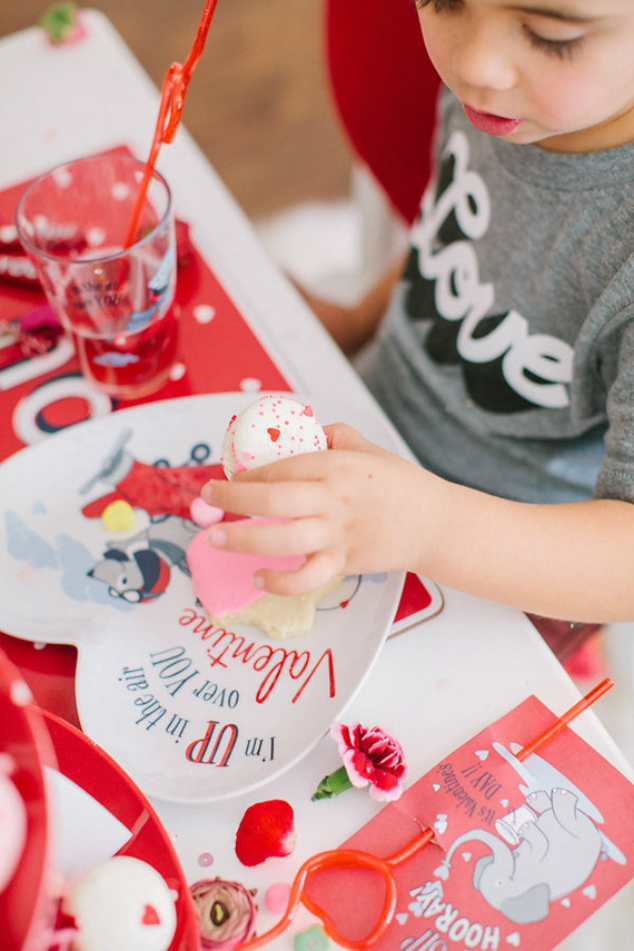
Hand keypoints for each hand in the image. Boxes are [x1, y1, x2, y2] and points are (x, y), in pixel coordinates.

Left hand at [200, 423, 439, 595]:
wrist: (435, 522)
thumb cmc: (399, 483)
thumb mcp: (367, 448)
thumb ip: (332, 436)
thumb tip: (298, 432)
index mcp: (336, 466)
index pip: (280, 466)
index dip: (246, 472)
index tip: (228, 476)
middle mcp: (333, 499)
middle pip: (272, 497)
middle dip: (232, 498)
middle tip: (208, 498)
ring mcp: (338, 534)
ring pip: (282, 538)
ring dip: (243, 538)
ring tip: (215, 537)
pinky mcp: (344, 563)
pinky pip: (307, 577)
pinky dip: (280, 582)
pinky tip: (259, 576)